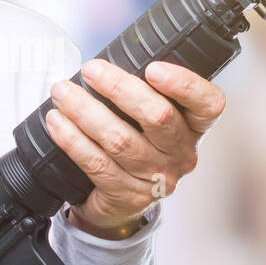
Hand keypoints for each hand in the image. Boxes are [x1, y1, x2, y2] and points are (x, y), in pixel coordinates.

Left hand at [44, 59, 225, 238]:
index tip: (152, 68)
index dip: (184, 84)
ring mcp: (157, 179)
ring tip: (62, 92)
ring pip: (119, 140)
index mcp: (195, 128)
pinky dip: (73, 140)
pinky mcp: (128, 196)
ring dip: (85, 111)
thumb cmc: (135, 144)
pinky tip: (57, 122)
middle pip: (158, 116)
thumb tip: (105, 62)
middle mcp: (182, 154)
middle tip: (90, 70)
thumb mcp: (149, 120)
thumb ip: (142, 92)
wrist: (120, 202)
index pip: (208, 103)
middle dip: (118, 88)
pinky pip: (97, 164)